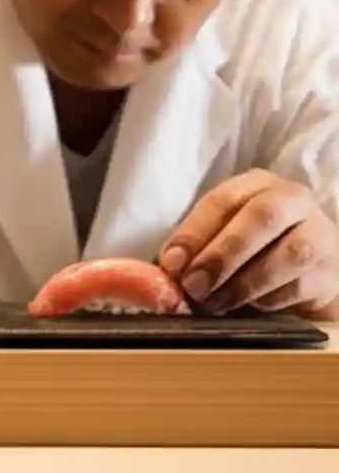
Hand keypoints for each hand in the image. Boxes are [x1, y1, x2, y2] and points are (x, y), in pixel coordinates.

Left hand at [157, 168, 338, 318]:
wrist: (304, 271)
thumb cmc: (251, 248)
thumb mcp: (221, 235)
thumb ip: (196, 247)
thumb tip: (168, 270)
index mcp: (256, 185)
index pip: (223, 200)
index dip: (194, 232)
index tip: (171, 263)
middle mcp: (293, 200)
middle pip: (261, 218)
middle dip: (221, 255)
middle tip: (193, 286)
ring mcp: (320, 234)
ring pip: (289, 253)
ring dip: (244, 283)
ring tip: (214, 303)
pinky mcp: (331, 271)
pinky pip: (300, 286)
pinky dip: (268, 300)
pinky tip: (247, 307)